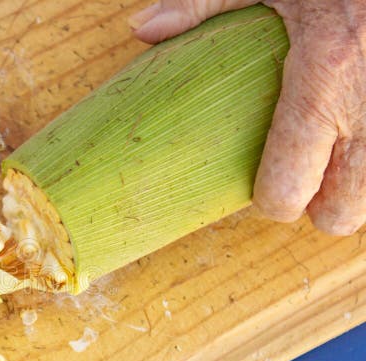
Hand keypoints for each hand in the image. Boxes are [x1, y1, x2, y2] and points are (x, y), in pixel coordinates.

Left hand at [129, 0, 365, 235]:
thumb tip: (141, 29)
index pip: (286, 188)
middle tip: (305, 177)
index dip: (270, 200)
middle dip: (319, 206)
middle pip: (339, 215)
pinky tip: (361, 139)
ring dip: (357, 187)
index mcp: (322, 77)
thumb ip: (204, 4)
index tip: (263, 187)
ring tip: (339, 159)